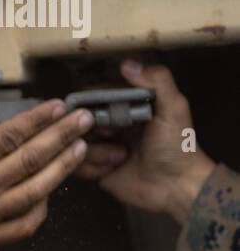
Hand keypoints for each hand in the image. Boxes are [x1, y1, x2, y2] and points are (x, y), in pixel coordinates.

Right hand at [0, 83, 93, 250]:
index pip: (8, 135)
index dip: (37, 118)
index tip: (57, 106)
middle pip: (32, 157)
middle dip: (63, 135)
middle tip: (85, 119)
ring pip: (36, 188)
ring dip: (62, 167)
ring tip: (82, 149)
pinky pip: (25, 223)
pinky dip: (42, 208)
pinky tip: (49, 196)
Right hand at [75, 60, 214, 223]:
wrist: (176, 187)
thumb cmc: (177, 146)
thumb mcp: (173, 109)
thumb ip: (157, 81)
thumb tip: (126, 63)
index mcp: (126, 108)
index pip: (94, 96)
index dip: (89, 101)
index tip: (93, 109)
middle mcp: (110, 125)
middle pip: (78, 120)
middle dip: (88, 128)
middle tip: (109, 134)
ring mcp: (100, 148)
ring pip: (74, 143)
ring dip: (95, 151)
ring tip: (119, 157)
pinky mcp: (94, 170)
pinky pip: (75, 164)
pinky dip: (91, 167)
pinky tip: (111, 170)